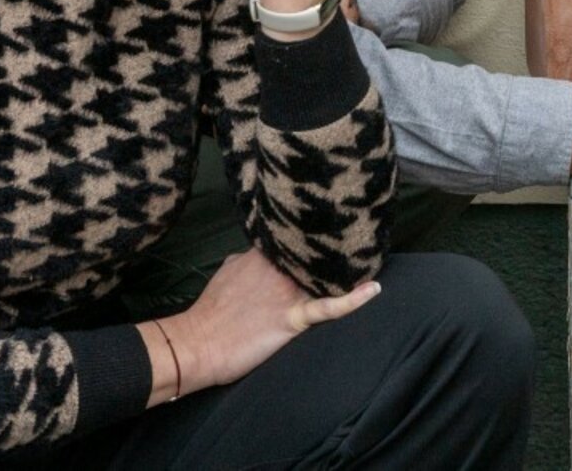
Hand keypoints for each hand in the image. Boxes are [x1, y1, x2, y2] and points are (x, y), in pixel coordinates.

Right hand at [155, 248, 379, 397]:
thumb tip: (250, 256)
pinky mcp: (292, 317)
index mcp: (262, 255)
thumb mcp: (225, 274)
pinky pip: (328, 307)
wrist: (197, 344)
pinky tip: (373, 289)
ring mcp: (287, 292)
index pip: (295, 240)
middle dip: (336, 250)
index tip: (332, 227)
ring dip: (348, 271)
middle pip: (316, 255)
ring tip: (372, 259)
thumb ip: (243, 262)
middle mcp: (278, 268)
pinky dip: (353, 299)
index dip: (314, 237)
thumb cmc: (210, 313)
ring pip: (326, 277)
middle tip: (358, 238)